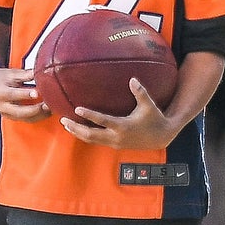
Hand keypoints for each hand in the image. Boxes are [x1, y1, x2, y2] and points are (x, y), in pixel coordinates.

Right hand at [0, 64, 49, 121]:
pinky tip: (46, 111)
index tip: (37, 92)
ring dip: (39, 115)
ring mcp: (6, 114)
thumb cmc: (0, 78)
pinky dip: (37, 117)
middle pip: (20, 112)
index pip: (14, 95)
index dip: (26, 94)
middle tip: (49, 105)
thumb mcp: (11, 73)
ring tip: (52, 108)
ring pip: (25, 118)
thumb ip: (26, 74)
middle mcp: (2, 106)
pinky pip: (26, 120)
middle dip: (36, 110)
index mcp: (0, 93)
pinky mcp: (11, 117)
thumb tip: (40, 70)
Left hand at [61, 79, 176, 150]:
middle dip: (76, 128)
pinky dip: (85, 136)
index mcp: (123, 126)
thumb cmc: (154, 118)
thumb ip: (140, 92)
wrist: (161, 137)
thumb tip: (132, 79)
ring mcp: (115, 143)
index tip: (77, 109)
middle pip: (91, 135)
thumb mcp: (149, 105)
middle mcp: (116, 137)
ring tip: (66, 124)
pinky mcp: (115, 145)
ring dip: (78, 133)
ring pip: (91, 140)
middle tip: (63, 120)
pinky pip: (96, 141)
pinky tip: (78, 129)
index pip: (102, 121)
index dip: (89, 115)